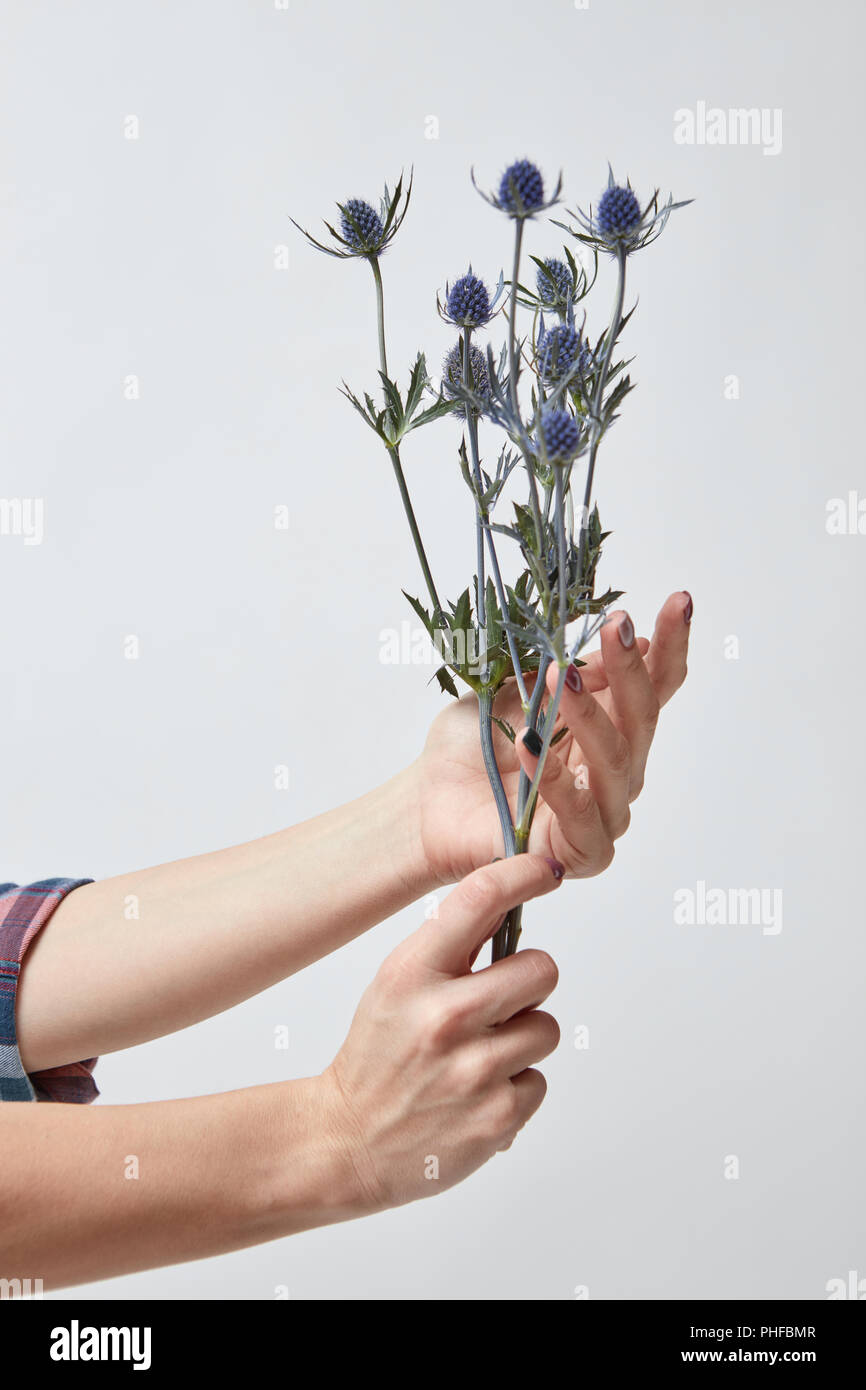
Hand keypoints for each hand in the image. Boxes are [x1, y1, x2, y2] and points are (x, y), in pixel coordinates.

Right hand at [319, 854, 562, 1210]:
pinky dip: (515, 1087)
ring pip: (547, 1027)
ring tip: (481, 1054)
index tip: (544, 869)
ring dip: (524, 1039)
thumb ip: (450, 946)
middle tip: (502, 999)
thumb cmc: (377, 1056)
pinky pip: (539, 1080)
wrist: (347, 1143)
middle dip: (529, 982)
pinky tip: (477, 1094)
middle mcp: (444, 1017)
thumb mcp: (396, 985)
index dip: (522, 874)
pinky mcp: (498, 1116)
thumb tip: (509, 900)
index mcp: (412, 973)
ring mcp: (474, 1070)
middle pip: (542, 969)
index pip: (479, 900)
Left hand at [413, 591, 691, 881]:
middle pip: (642, 717)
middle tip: (615, 628)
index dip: (669, 645)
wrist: (426, 806)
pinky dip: (553, 777)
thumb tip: (615, 641)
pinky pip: (577, 812)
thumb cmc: (472, 749)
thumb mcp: (514, 691)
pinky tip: (531, 747)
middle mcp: (616, 769)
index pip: (654, 685)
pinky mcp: (583, 851)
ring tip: (562, 677)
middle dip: (631, 669)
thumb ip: (563, 670)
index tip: (680, 601)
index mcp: (608, 727)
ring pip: (615, 760)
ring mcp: (605, 812)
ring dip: (590, 714)